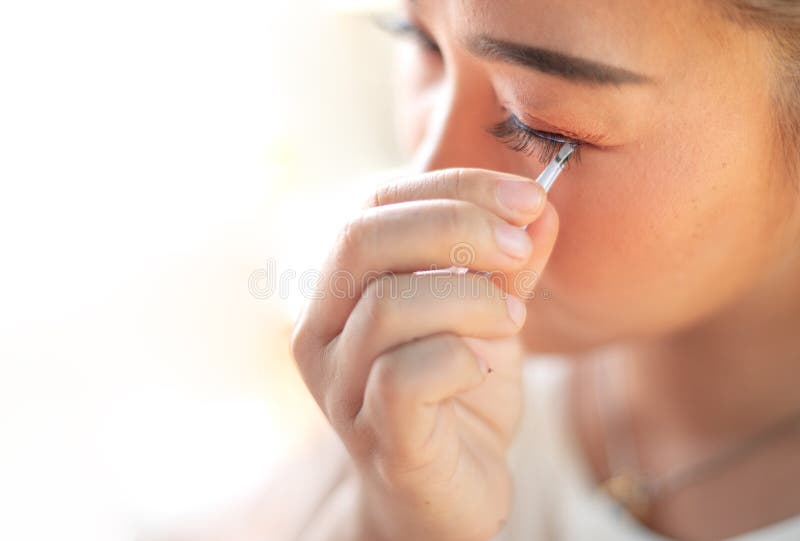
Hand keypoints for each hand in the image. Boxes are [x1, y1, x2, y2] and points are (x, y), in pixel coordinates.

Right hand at [291, 168, 559, 540]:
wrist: (450, 493)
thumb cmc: (460, 394)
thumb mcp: (488, 314)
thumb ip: (508, 264)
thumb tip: (540, 208)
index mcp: (343, 287)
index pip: (375, 205)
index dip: (452, 188)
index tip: (527, 197)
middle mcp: (323, 331)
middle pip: (362, 240)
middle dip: (454, 227)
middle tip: (518, 245)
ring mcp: (340, 388)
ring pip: (386, 307)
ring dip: (469, 299)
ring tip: (513, 320)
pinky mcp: (375, 438)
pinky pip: (401, 378)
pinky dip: (459, 359)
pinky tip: (484, 369)